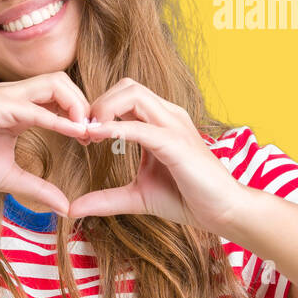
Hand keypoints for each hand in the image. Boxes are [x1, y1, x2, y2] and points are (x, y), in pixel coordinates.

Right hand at [0, 72, 93, 214]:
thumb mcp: (10, 178)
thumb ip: (39, 188)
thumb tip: (66, 207)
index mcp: (18, 108)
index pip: (59, 96)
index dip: (81, 113)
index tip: (95, 138)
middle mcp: (14, 95)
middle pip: (62, 82)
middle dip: (85, 103)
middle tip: (97, 131)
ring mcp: (5, 96)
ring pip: (54, 83)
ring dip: (77, 105)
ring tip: (89, 131)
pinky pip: (35, 108)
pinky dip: (59, 119)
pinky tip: (76, 133)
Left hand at [68, 77, 246, 231]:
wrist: (223, 212)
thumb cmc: (186, 198)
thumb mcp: (137, 197)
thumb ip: (106, 199)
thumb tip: (74, 208)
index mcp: (159, 122)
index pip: (124, 95)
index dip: (98, 109)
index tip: (82, 136)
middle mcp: (168, 116)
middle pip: (126, 86)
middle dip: (98, 104)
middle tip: (83, 133)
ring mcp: (174, 126)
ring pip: (132, 94)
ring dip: (104, 109)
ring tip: (89, 135)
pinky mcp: (176, 143)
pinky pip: (141, 126)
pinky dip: (115, 128)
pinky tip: (98, 137)